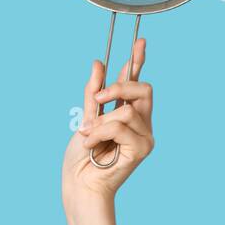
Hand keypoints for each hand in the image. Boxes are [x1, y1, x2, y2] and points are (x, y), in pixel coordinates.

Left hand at [63, 38, 152, 208]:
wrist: (79, 183)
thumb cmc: (81, 157)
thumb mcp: (86, 118)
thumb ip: (94, 93)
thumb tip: (98, 63)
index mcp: (128, 115)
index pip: (137, 83)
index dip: (138, 61)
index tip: (139, 41)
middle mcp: (142, 124)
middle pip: (143, 89)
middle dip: (119, 88)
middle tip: (97, 101)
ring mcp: (145, 137)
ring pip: (125, 110)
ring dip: (100, 123)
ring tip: (89, 137)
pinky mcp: (142, 149)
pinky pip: (120, 126)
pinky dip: (100, 133)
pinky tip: (93, 146)